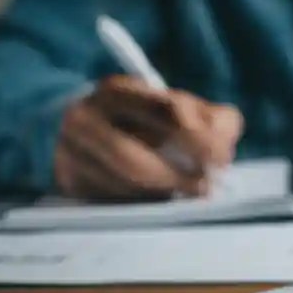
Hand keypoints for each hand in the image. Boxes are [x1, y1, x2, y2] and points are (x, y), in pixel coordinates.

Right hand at [53, 75, 242, 200]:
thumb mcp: (176, 106)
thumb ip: (212, 118)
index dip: (199, 138)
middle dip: (178, 179)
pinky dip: (142, 202)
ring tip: (186, 192)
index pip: (163, 111)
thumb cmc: (144, 118)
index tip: (221, 159)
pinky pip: (111, 201)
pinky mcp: (68, 181)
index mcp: (117, 90)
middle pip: (135, 161)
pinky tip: (157, 196)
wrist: (81, 127)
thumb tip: (224, 147)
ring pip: (122, 186)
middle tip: (206, 187)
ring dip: (161, 193)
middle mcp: (84, 118)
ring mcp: (69, 153)